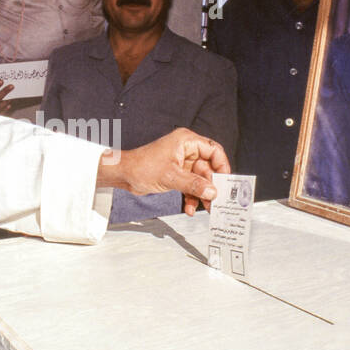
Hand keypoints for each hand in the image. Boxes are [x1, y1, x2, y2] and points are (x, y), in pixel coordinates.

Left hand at [96, 128, 230, 214]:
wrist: (123, 175)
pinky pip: (190, 186)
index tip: (225, 182)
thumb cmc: (141, 166)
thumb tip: (212, 192)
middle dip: (211, 186)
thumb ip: (193, 184)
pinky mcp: (176, 174)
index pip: (213, 150)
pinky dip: (191, 197)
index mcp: (186, 141)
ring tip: (206, 208)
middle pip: (208, 168)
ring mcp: (182, 163)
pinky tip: (189, 208)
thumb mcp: (170, 176)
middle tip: (217, 201)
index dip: (222, 166)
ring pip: (200, 179)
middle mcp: (186, 150)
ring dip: (202, 194)